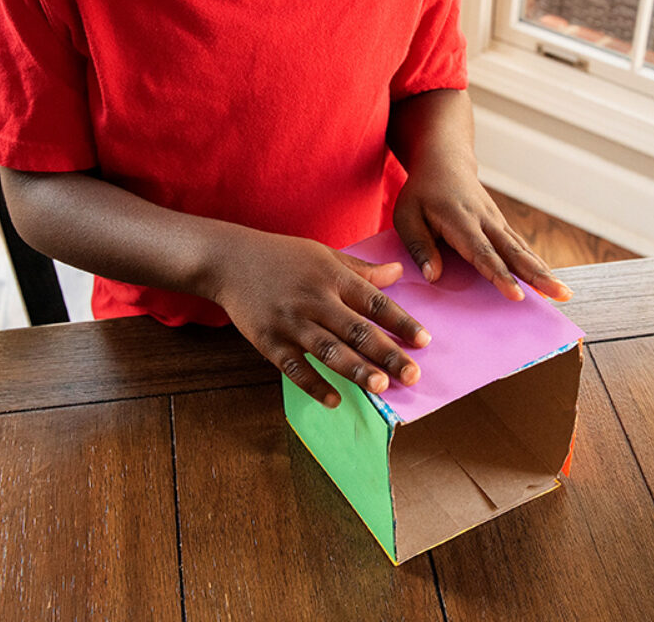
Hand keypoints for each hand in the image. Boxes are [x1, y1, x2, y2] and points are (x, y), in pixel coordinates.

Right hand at [200, 229, 431, 407]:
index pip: (374, 302)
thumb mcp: (324, 255)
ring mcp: (290, 322)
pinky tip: (335, 400)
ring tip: (380, 387)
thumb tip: (398, 272)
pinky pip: (294, 368)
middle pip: (356, 331)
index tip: (424, 341)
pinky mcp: (268, 341)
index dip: (401, 322)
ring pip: (328, 351)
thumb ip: (361, 270)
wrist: (229, 260)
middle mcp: (314, 300)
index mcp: (332, 277)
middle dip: (386, 354)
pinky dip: (314, 384)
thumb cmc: (282, 256)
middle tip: (411, 375)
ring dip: (356, 370)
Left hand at [393, 162, 571, 302]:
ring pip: (523, 250)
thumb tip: (433, 277)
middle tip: (561, 295)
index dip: (500, 275)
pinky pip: (521, 247)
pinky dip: (537, 264)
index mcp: (461, 221)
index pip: (483, 253)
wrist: (445, 161)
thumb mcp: (406, 216)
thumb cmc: (421, 192)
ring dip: (544, 272)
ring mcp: (497, 222)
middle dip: (538, 276)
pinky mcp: (501, 225)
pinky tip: (550, 281)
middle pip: (515, 253)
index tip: (516, 295)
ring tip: (564, 293)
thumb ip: (420, 247)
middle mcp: (486, 222)